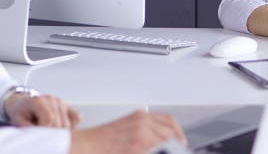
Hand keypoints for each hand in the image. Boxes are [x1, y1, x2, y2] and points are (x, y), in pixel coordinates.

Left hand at [4, 93, 80, 128]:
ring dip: (59, 131)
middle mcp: (51, 99)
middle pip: (60, 123)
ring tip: (46, 130)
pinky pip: (75, 119)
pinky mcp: (67, 107)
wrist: (23, 105)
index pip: (49, 118)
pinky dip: (69, 127)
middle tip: (41, 134)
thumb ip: (29, 128)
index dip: (45, 129)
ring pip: (67, 124)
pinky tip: (57, 129)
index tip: (38, 134)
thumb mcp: (18, 121)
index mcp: (38, 100)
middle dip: (52, 133)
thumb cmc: (20, 113)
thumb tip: (41, 135)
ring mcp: (60, 102)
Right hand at [69, 111, 185, 153]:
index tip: (180, 141)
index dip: (177, 132)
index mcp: (140, 117)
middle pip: (170, 133)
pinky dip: (156, 151)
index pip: (168, 121)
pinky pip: (155, 150)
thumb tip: (160, 142)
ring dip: (164, 149)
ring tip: (156, 151)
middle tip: (173, 150)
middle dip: (173, 144)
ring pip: (165, 143)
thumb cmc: (101, 141)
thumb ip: (144, 133)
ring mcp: (141, 135)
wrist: (86, 145)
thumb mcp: (126, 130)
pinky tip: (145, 152)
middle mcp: (142, 123)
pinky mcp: (138, 147)